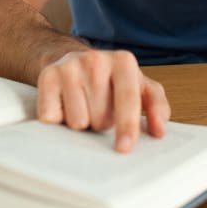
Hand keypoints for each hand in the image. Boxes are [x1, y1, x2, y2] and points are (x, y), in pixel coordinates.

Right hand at [36, 49, 169, 152]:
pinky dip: (58, 119)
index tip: (124, 148)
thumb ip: (156, 106)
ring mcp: (69, 66)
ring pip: (77, 121)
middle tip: (100, 110)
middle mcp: (96, 59)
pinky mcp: (47, 76)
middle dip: (101, 123)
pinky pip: (52, 117)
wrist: (72, 59)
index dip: (127, 126)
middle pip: (100, 118)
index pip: (127, 99)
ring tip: (84, 106)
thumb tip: (159, 130)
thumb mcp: (139, 86)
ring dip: (81, 122)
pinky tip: (65, 105)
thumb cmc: (111, 80)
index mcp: (123, 61)